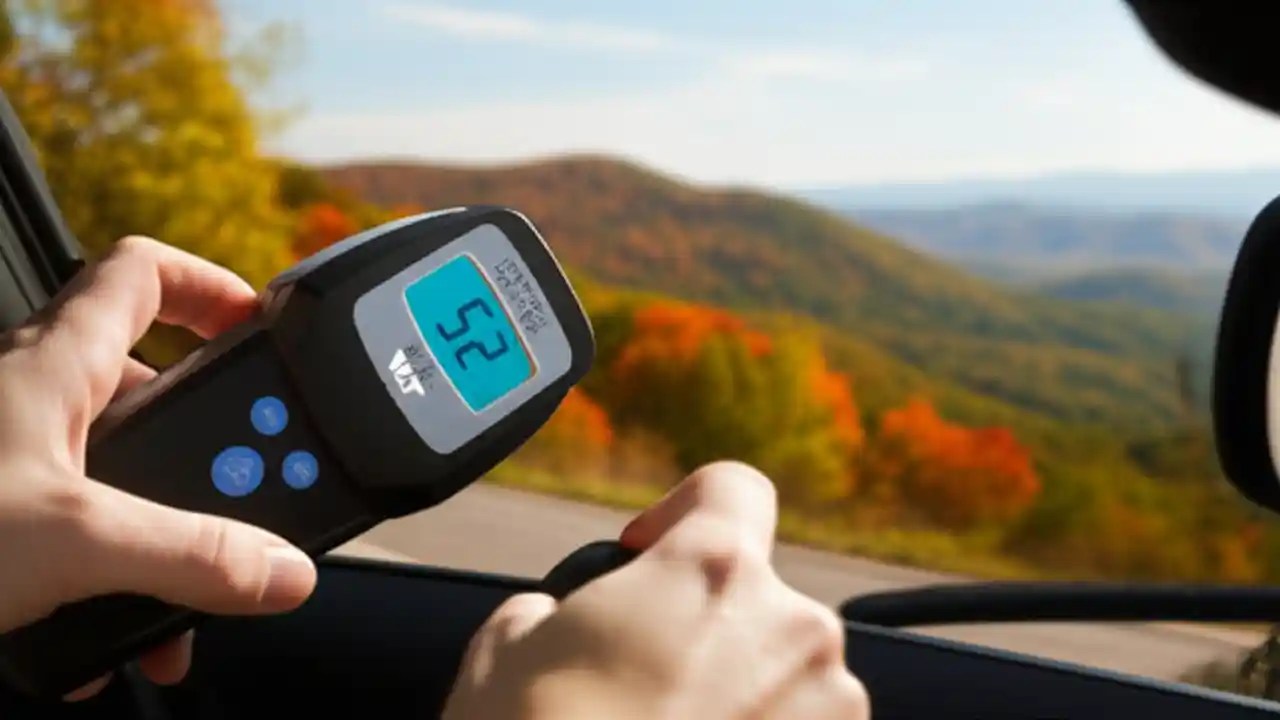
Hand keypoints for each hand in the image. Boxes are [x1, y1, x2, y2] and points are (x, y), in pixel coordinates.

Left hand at [0, 236, 316, 698]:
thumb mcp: (74, 542)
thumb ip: (193, 555)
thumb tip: (283, 570)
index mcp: (55, 365)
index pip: (141, 273)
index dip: (208, 285)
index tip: (258, 328)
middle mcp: (30, 400)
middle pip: (146, 391)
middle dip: (203, 454)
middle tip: (244, 500)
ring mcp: (6, 461)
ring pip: (108, 479)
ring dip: (155, 538)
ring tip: (180, 602)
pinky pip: (67, 538)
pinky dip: (100, 583)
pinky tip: (101, 643)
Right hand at [443, 461, 867, 719]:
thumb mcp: (500, 655)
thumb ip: (546, 608)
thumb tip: (551, 620)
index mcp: (713, 570)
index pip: (730, 486)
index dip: (680, 510)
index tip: (644, 556)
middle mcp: (792, 629)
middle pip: (755, 595)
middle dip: (700, 627)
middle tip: (630, 681)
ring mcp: (828, 713)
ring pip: (782, 674)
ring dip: (733, 694)